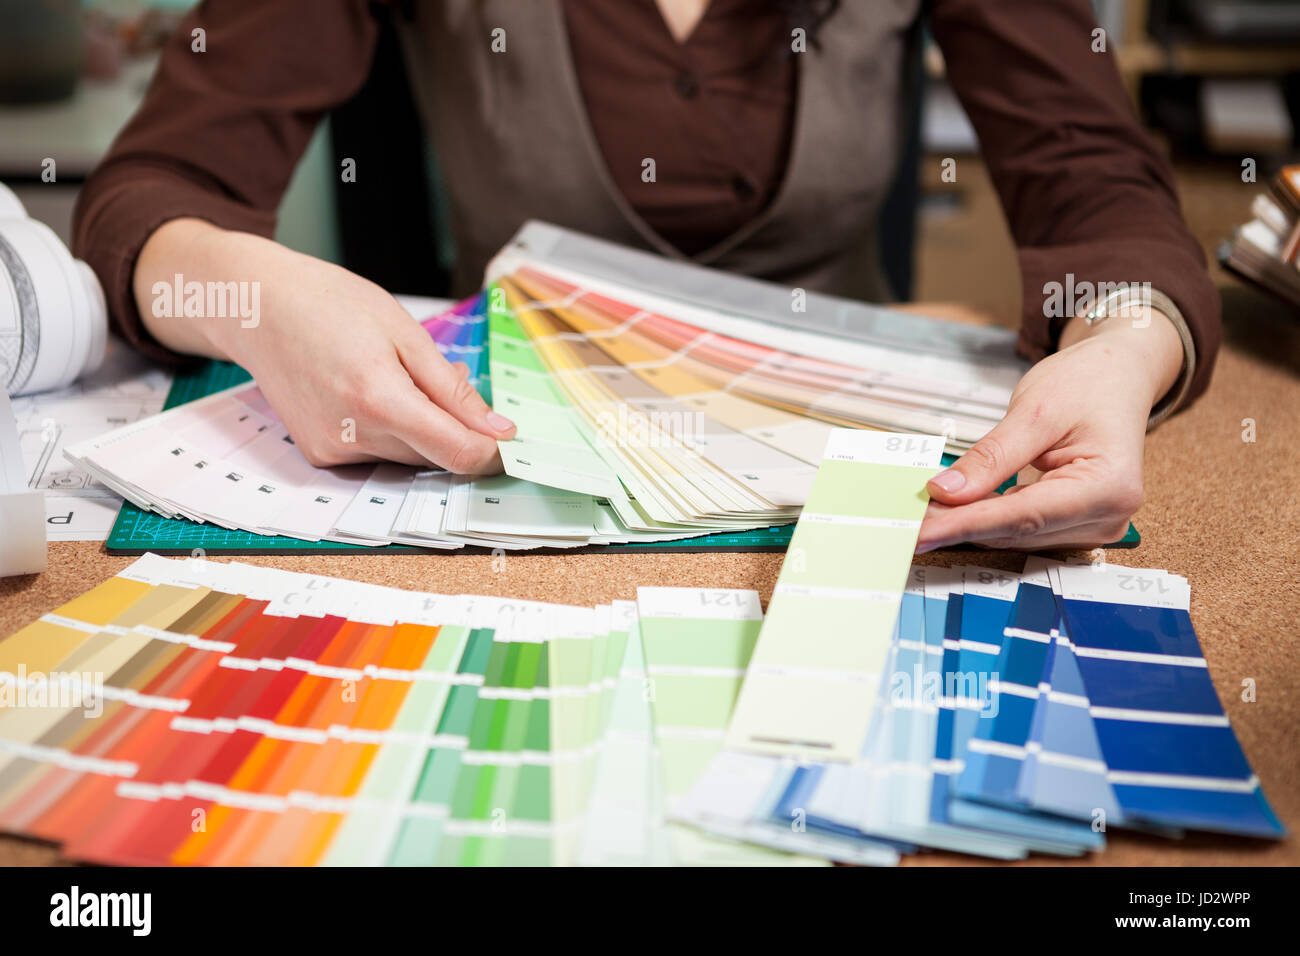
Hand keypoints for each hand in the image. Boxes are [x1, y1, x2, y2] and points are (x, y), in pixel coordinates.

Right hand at [134, 219, 514, 470]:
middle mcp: (353, 436)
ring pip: (408, 457)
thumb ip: (452, 389)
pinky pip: (377, 454)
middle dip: (454, 426)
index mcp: (380, 400)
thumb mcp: (405, 333)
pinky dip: (389, 430)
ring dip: (421, 427)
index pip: (458, 454)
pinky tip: (368, 391)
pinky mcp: (319, 455)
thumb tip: (497, 429)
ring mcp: (332, 451)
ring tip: (396, 375)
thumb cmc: (330, 304)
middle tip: (440, 376)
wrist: (256, 306)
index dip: (491, 450)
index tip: (505, 434)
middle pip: (435, 457)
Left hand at [916, 306, 1183, 551]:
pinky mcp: (1076, 525)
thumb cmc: (1087, 383)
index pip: (1022, 516)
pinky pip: (1021, 529)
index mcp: (1108, 487)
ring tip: (921, 511)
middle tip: (902, 516)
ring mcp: (1094, 526)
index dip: (964, 525)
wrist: (1118, 376)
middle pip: (1015, 531)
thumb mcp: (1034, 411)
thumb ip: (991, 457)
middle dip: (958, 523)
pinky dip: (985, 518)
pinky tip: (953, 509)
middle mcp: (1107, 518)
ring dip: (968, 524)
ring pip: (1014, 536)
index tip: (917, 532)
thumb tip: (945, 492)